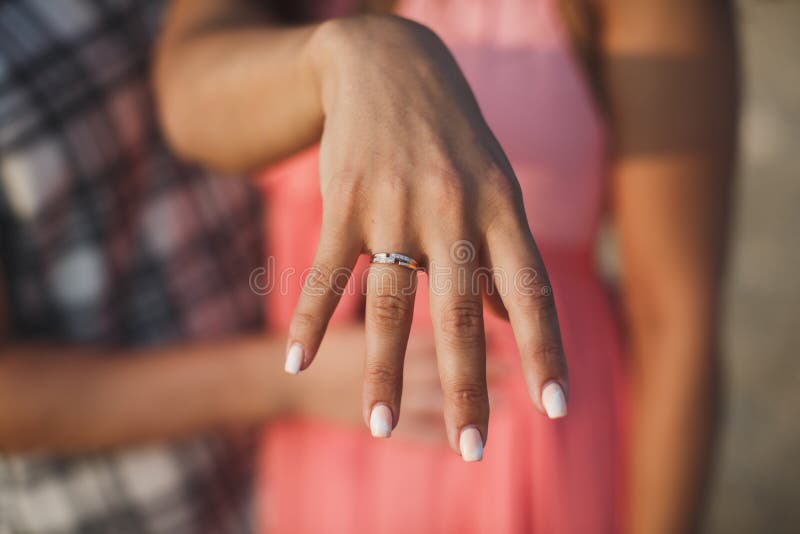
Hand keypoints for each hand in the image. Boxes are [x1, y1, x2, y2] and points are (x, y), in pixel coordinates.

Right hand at [285, 15, 567, 459]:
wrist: (388, 63)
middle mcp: (453, 210)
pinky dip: (309, 317)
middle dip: (467, 385)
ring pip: (389, 302)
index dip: (546, 350)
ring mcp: (396, 205)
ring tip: (379, 427)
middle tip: (477, 448)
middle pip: (461, 311)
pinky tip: (297, 360)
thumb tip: (514, 323)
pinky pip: (326, 270)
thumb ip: (502, 256)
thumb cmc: (450, 136)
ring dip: (383, 371)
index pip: (531, 291)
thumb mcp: (493, 186)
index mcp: (500, 209)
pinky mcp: (344, 201)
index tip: (558, 409)